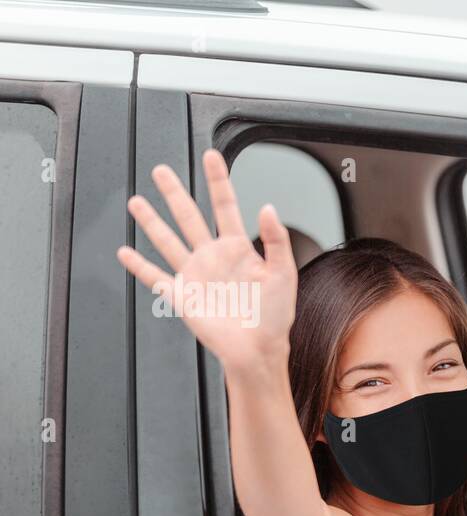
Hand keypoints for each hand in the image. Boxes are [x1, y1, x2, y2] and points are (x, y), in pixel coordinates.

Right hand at [117, 149, 297, 374]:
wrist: (259, 349)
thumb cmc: (275, 316)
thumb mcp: (283, 273)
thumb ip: (276, 240)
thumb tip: (267, 207)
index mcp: (238, 249)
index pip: (225, 206)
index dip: (217, 180)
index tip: (210, 156)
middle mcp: (213, 257)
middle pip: (189, 216)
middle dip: (174, 192)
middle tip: (161, 170)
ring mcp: (195, 275)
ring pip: (168, 240)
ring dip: (151, 222)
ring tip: (136, 201)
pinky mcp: (182, 295)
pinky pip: (155, 277)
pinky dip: (139, 266)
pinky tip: (125, 252)